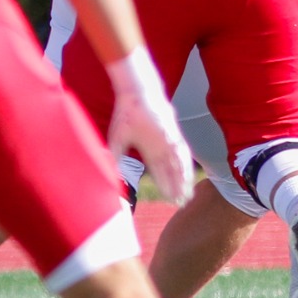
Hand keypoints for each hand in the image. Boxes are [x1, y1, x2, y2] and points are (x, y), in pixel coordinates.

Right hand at [105, 48, 192, 204]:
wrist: (134, 94)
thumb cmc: (125, 114)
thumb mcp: (117, 141)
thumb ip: (116, 159)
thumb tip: (110, 176)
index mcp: (150, 149)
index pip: (159, 172)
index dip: (165, 185)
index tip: (170, 199)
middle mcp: (162, 147)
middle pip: (171, 172)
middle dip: (176, 187)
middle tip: (182, 203)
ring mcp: (168, 141)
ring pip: (178, 164)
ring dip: (182, 180)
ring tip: (186, 195)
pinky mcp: (172, 133)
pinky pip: (180, 151)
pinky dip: (183, 165)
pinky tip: (186, 177)